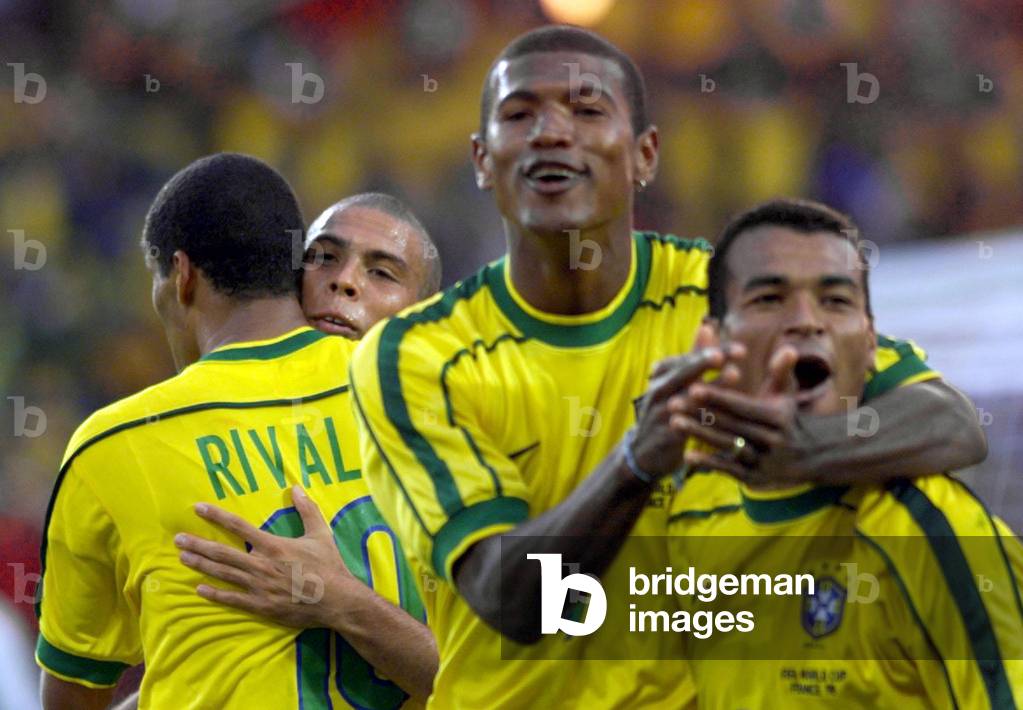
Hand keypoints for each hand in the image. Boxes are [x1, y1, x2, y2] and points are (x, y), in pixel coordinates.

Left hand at [174, 485, 361, 628]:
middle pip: (222, 552)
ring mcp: (258, 587)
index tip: (199, 508)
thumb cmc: (329, 566)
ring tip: (182, 557)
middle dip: (198, 544)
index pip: (239, 527)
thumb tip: (297, 488)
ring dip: (201, 565)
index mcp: (273, 545)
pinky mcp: (260, 605)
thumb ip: (307, 510)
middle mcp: (261, 564)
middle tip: (178, 539)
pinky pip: (232, 599)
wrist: (337, 600)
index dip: (217, 516)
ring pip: (223, 574)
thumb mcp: (320, 534)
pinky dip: (215, 594)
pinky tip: (199, 589)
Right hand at [631, 325, 745, 477]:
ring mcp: (660, 413)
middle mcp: (659, 390)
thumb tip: (708, 327)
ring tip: (734, 376)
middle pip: (683, 372)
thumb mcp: (676, 382)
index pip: (689, 358)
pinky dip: (706, 418)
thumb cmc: (667, 411)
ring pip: (687, 397)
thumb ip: (693, 357)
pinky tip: (728, 414)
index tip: (741, 349)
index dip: (713, 351)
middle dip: (703, 361)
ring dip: (710, 386)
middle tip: (724, 354)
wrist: (643, 453)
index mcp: (663, 374)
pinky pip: (686, 425)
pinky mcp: (665, 435)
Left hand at [670, 345, 818, 482]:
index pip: (742, 406)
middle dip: (700, 414)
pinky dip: (708, 463)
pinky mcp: (755, 478)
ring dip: (699, 435)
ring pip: (727, 446)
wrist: (808, 455)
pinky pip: (729, 469)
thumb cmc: (786, 416)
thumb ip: (781, 371)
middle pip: (731, 425)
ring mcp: (764, 461)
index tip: (693, 387)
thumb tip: (788, 349)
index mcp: (778, 417)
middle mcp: (772, 440)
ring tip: (674, 422)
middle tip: (673, 403)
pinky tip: (686, 455)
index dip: (718, 397)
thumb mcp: (786, 393)